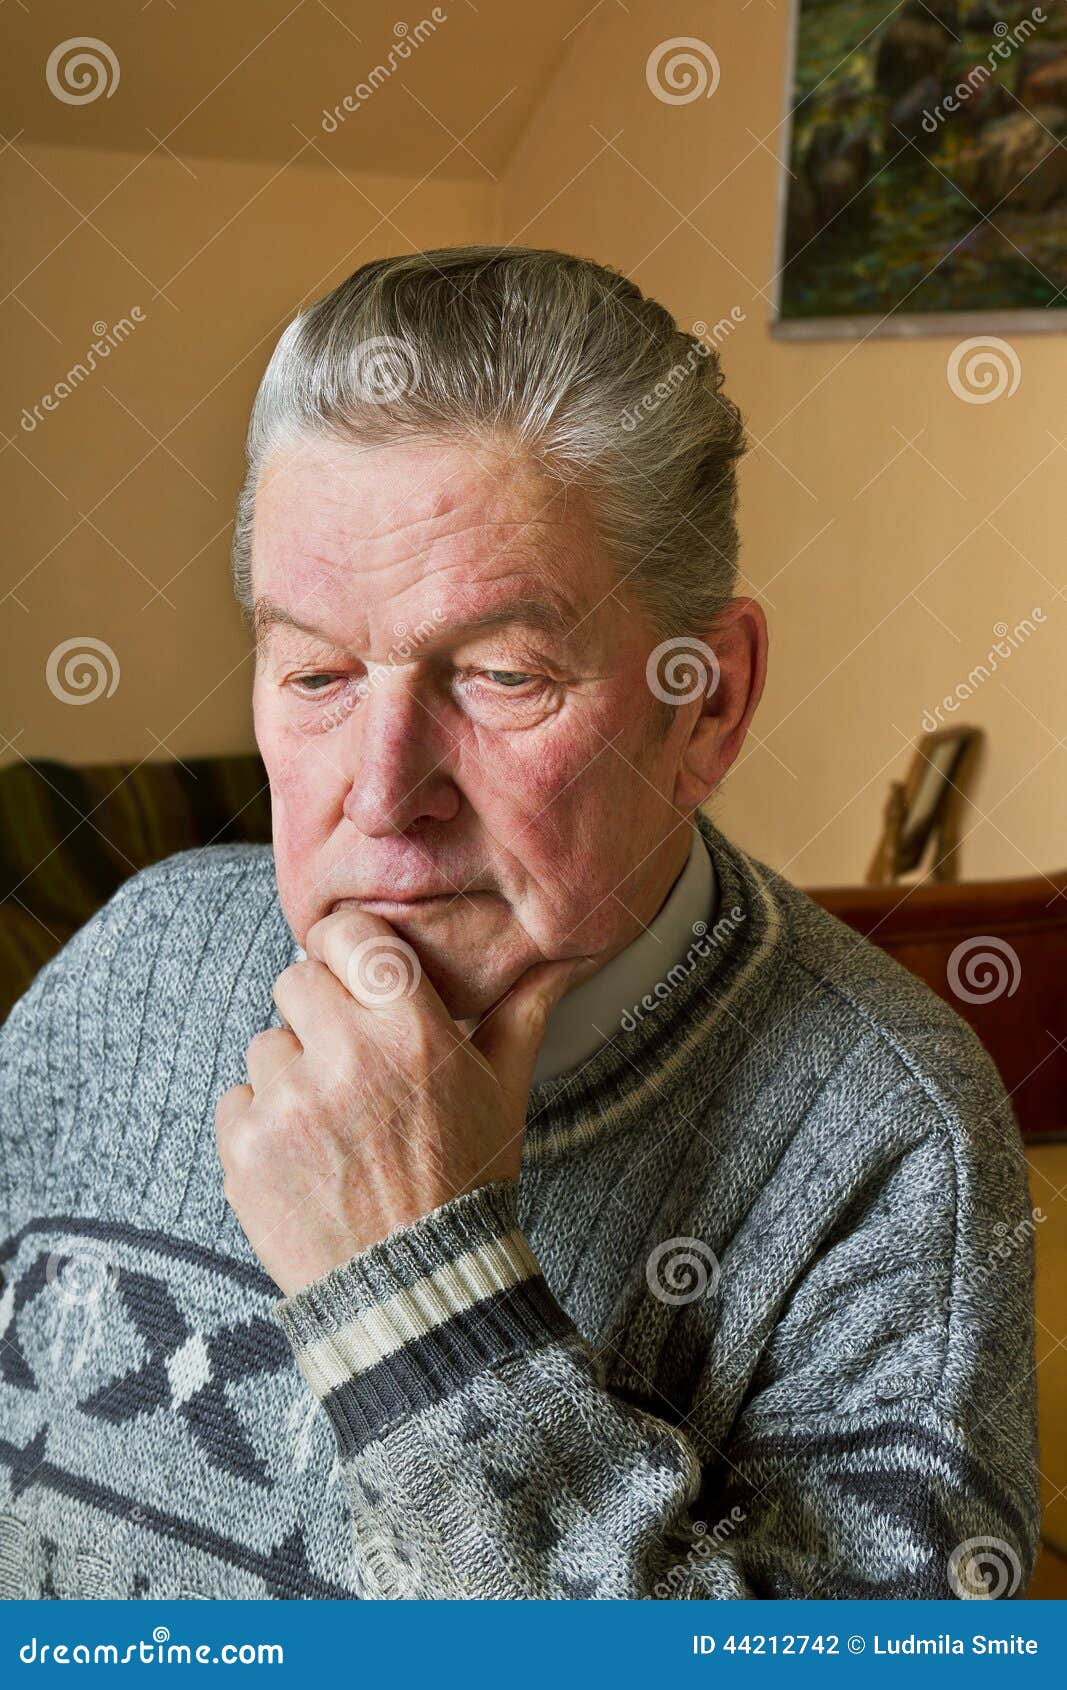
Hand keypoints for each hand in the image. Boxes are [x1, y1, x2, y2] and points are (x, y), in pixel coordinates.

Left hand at [215, 909, 578, 1296]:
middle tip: (346, 1060)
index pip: (348, 933)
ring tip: (332, 1124)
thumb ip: (520, 1014)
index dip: (343, 947)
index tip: (348, 970)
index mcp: (412, 1030)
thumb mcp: (504, 1092)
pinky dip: (261, 1124)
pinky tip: (304, 1157)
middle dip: (317, 1012)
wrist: (415, 1291)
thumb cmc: (464, 1184)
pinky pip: (236, 1100)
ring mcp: (290, 1102)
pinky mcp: (246, 1146)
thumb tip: (556, 961)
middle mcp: (347, 1055)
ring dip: (290, 1073)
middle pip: (295, 979)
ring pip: (265, 1043)